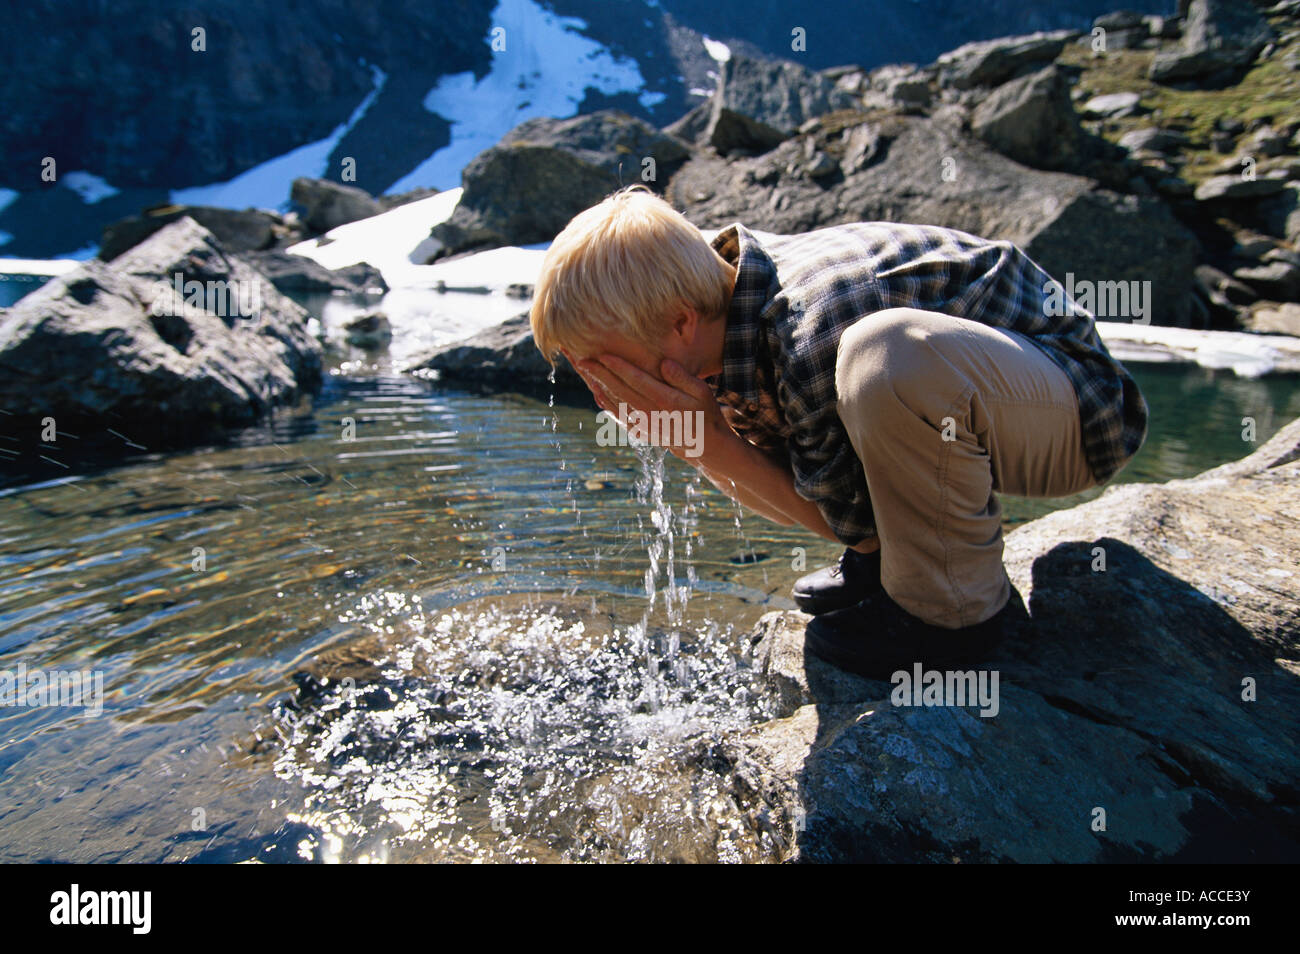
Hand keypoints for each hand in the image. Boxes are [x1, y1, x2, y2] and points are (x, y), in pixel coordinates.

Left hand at [567, 351, 735, 463]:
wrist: (705, 447)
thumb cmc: (705, 413)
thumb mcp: (703, 392)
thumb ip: (683, 377)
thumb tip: (664, 363)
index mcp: (666, 401)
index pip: (637, 381)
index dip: (618, 367)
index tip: (602, 354)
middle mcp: (651, 414)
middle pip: (620, 390)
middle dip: (599, 373)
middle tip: (581, 359)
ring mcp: (643, 425)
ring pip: (615, 402)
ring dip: (597, 385)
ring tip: (583, 370)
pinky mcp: (640, 431)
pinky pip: (618, 416)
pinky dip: (605, 404)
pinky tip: (595, 392)